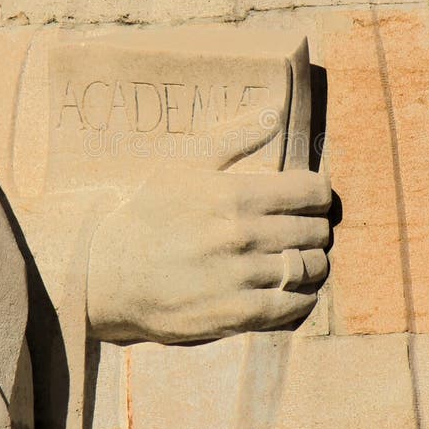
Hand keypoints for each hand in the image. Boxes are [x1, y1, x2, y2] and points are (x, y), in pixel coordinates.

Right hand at [86, 113, 331, 343]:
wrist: (108, 275)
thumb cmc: (146, 215)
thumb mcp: (183, 167)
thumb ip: (234, 140)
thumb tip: (275, 114)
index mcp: (234, 195)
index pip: (309, 191)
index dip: (320, 192)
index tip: (315, 197)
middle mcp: (243, 235)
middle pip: (314, 229)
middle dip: (317, 226)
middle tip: (309, 228)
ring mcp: (241, 277)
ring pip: (308, 267)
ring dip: (314, 261)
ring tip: (303, 258)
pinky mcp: (236, 314)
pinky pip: (293, 306)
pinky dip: (303, 297)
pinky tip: (295, 290)